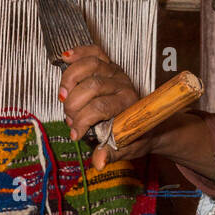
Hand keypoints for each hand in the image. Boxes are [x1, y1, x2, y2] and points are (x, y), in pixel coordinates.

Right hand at [59, 44, 214, 177]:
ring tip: (63, 97)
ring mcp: (117, 72)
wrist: (151, 121)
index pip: (99, 107)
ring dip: (70, 80)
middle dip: (74, 105)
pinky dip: (78, 52)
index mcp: (129, 104)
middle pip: (91, 86)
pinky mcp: (110, 65)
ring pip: (90, 65)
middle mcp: (123, 85)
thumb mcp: (128, 149)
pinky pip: (94, 52)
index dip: (82, 121)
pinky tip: (65, 58)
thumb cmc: (138, 135)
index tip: (75, 134)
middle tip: (70, 119)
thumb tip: (98, 162)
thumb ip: (112, 154)